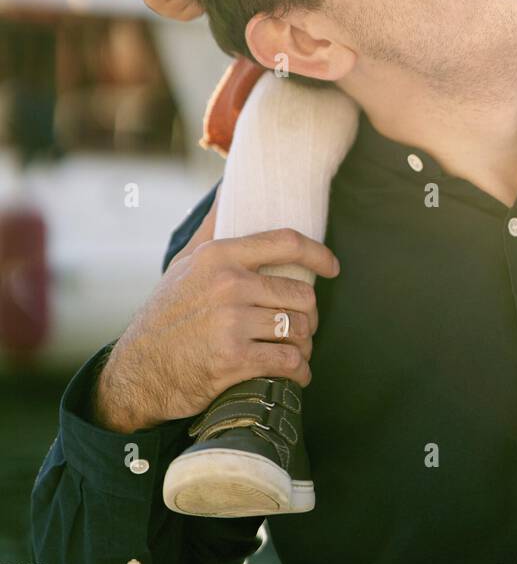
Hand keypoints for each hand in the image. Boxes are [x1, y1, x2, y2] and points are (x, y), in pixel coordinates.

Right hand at [94, 227, 340, 432]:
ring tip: (298, 350)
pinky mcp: (233, 360)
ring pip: (297, 328)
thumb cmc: (166, 314)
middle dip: (309, 314)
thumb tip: (227, 189)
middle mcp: (228, 284)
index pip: (286, 243)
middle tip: (304, 326)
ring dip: (304, 345)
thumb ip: (211, 228)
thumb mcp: (182, 263)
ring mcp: (231, 322)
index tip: (332, 267)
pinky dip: (298, 372)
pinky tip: (295, 374)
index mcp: (220, 256)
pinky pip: (287, 362)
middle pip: (300, 294)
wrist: (138, 372)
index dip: (318, 254)